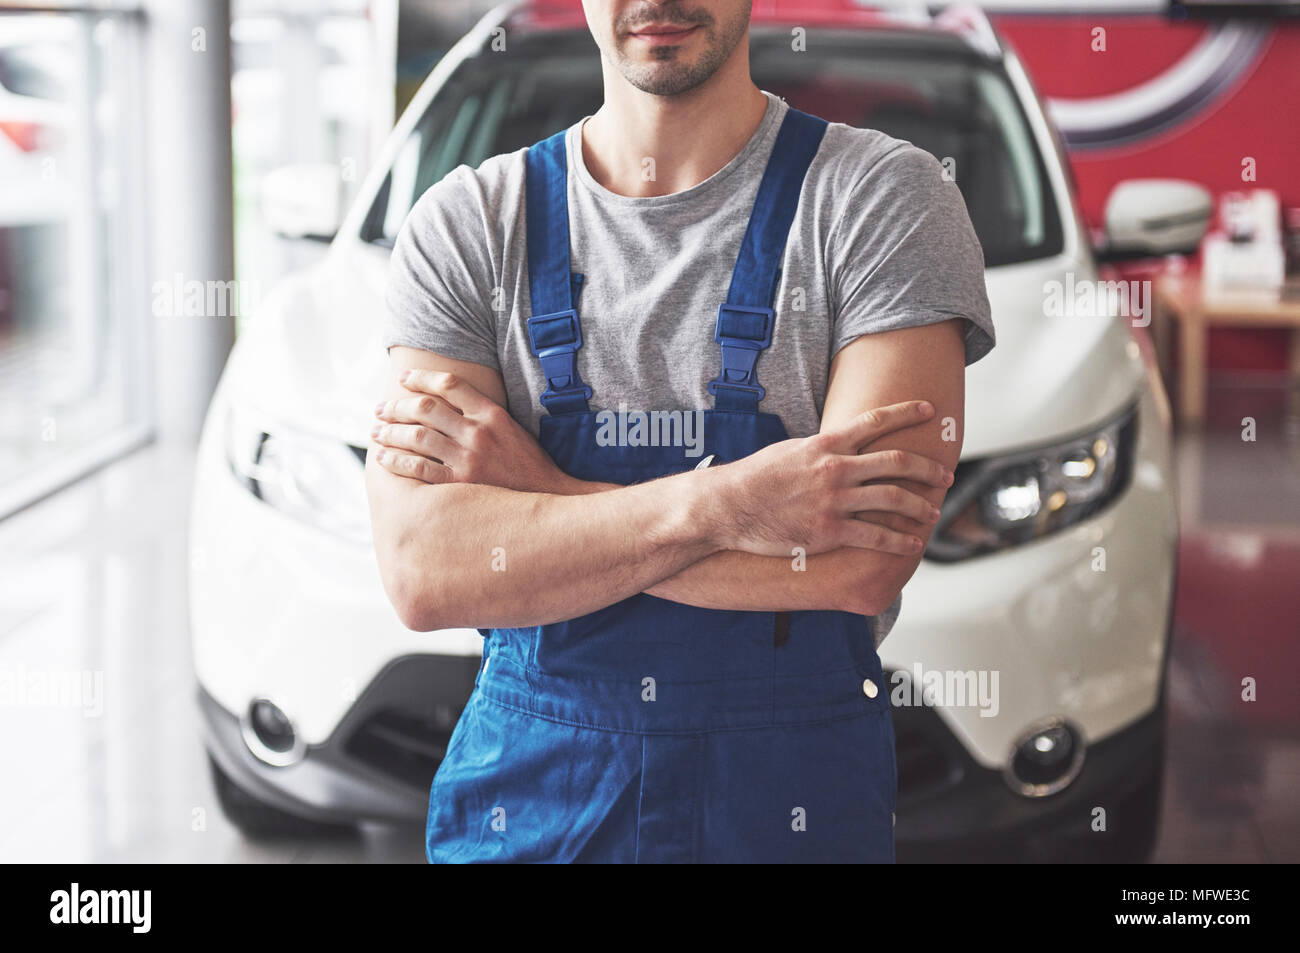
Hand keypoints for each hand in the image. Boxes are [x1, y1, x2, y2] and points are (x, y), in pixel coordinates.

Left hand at [371, 369, 570, 492]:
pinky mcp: (460, 485)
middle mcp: (478, 432)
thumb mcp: (512, 429)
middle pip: (425, 407)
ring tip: (377, 431)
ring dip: (391, 432)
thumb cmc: (528, 464)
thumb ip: (484, 414)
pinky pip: (419, 469)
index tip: (404, 379)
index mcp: (492, 414)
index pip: (449, 384)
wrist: (548, 498)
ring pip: (417, 436)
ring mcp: (468, 459)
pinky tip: (384, 459)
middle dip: (396, 405)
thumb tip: (449, 401)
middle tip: (381, 408)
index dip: (421, 377)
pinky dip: (397, 462)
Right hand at [709, 400, 952, 557]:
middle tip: (945, 475)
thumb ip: (821, 448)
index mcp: (826, 445)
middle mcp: (836, 469)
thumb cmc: (756, 478)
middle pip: (897, 462)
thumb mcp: (790, 450)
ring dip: (920, 506)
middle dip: (928, 468)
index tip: (930, 409)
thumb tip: (841, 444)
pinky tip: (912, 545)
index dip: (907, 412)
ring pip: (893, 499)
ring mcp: (834, 500)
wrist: (730, 506)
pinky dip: (899, 541)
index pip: (876, 421)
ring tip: (933, 512)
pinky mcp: (830, 531)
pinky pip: (875, 536)